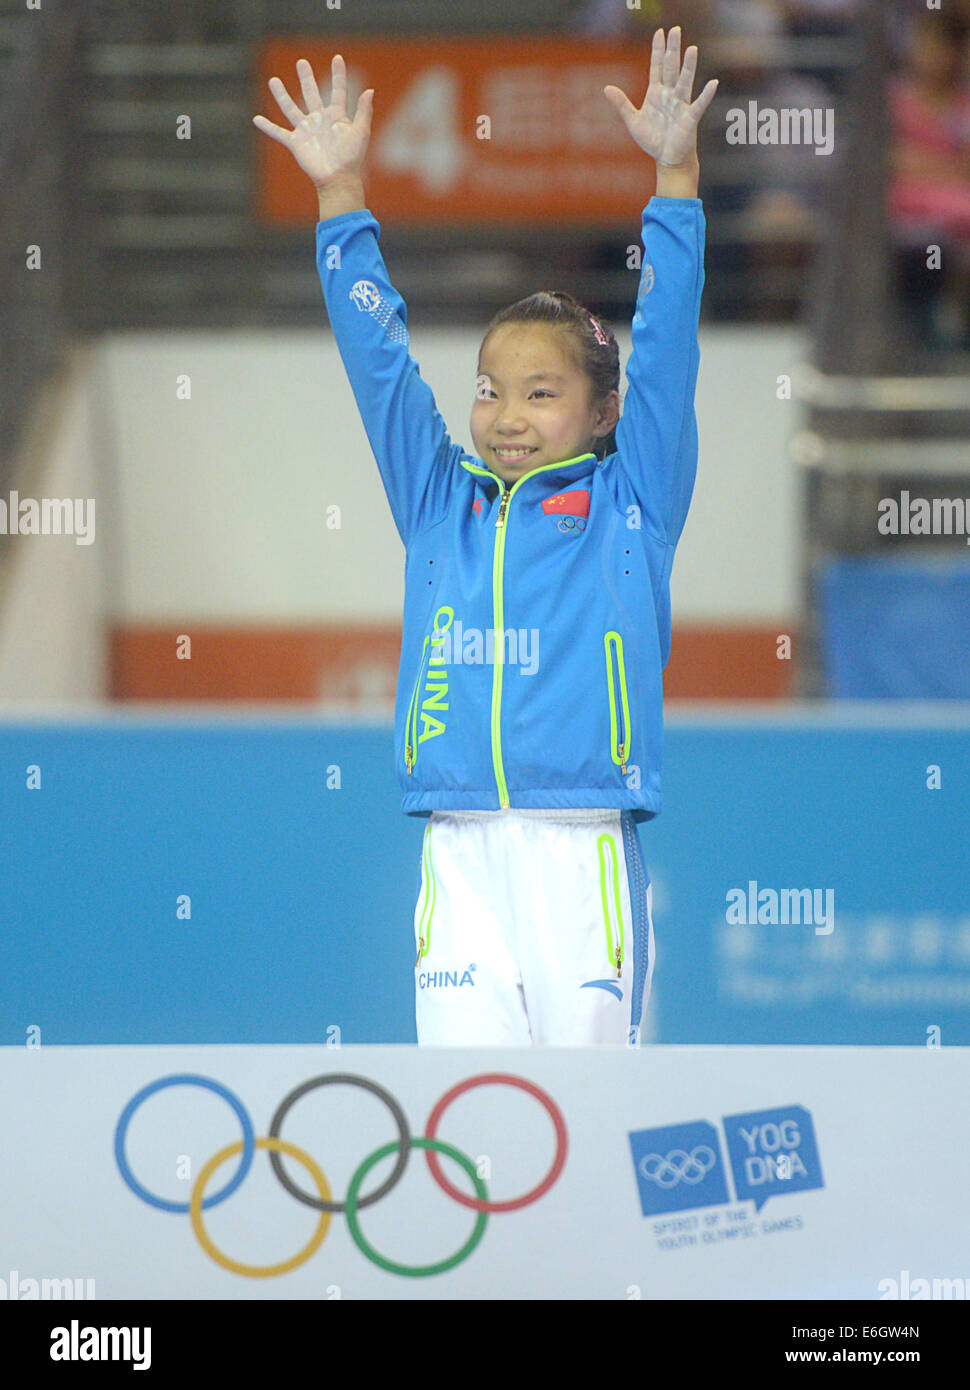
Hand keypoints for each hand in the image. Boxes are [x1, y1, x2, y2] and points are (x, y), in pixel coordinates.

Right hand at [253, 54, 372, 187]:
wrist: (337, 179)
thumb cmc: (351, 158)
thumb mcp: (360, 133)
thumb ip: (364, 111)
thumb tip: (369, 90)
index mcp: (337, 116)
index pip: (338, 90)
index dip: (339, 74)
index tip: (338, 58)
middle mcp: (320, 120)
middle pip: (311, 93)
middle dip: (306, 78)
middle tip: (301, 62)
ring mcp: (306, 130)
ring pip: (291, 108)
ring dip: (281, 95)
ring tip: (273, 80)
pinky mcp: (296, 143)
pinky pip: (279, 133)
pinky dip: (268, 127)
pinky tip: (256, 119)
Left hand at [604, 27, 717, 167]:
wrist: (666, 158)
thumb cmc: (652, 139)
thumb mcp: (633, 121)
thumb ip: (622, 104)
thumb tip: (606, 88)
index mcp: (656, 93)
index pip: (657, 66)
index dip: (657, 50)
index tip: (659, 32)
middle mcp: (669, 94)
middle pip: (671, 68)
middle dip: (672, 49)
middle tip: (675, 29)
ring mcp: (680, 104)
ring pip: (685, 81)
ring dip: (688, 66)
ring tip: (692, 49)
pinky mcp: (689, 118)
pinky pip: (699, 104)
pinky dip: (706, 95)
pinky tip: (712, 83)